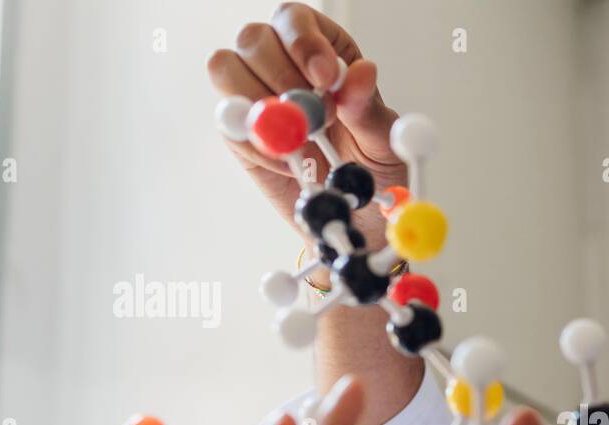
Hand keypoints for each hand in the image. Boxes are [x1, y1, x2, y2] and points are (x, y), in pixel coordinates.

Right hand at [207, 2, 403, 251]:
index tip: (325, 77)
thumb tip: (362, 71)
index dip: (303, 42)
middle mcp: (284, 63)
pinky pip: (229, 122)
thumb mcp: (383, 141)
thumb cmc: (376, 172)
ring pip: (225, 68)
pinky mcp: (238, 131)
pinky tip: (289, 164)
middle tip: (314, 118)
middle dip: (279, 75)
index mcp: (324, 51)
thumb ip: (367, 108)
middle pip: (255, 39)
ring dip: (261, 106)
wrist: (357, 219)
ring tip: (302, 141)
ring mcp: (255, 95)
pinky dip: (256, 143)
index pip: (296, 20)